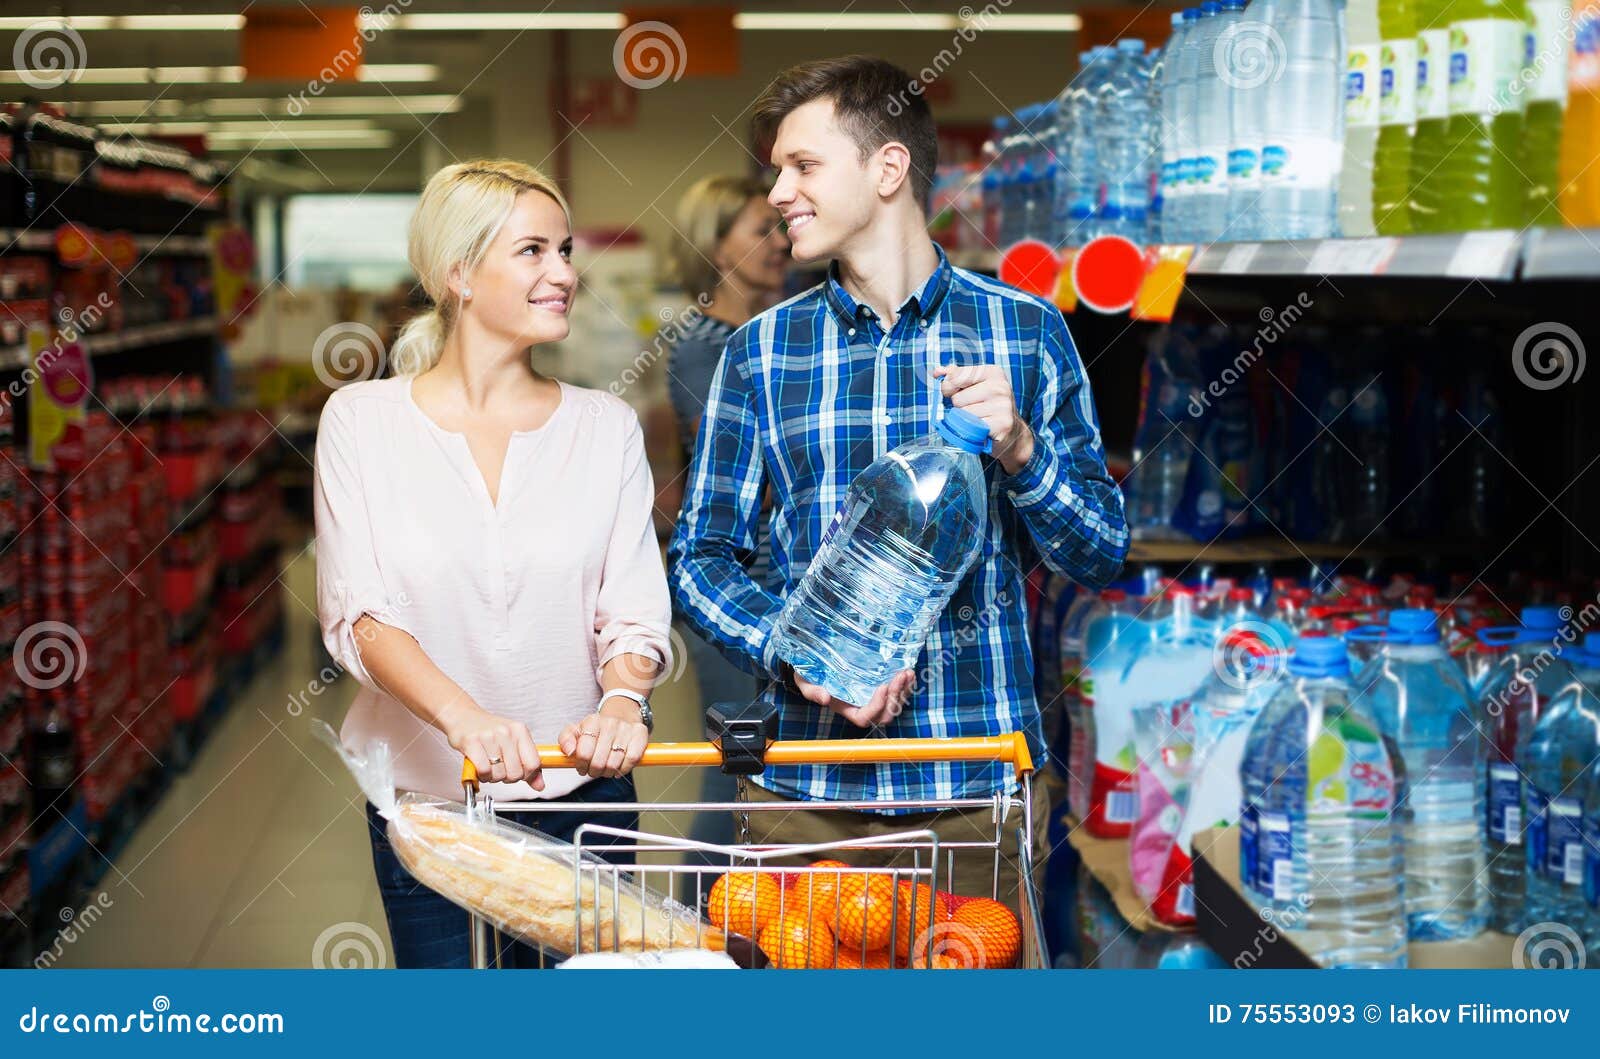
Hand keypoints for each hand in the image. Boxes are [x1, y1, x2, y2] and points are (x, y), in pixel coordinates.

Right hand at [443, 705, 543, 789]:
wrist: (463, 716)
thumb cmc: (488, 730)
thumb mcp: (513, 742)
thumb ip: (527, 764)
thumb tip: (539, 785)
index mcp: (520, 730)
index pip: (534, 763)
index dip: (526, 775)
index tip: (519, 773)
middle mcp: (506, 731)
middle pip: (516, 772)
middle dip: (507, 778)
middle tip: (500, 769)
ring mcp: (489, 736)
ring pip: (499, 774)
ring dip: (492, 777)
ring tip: (488, 766)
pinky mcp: (471, 742)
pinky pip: (483, 770)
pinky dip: (481, 775)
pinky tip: (479, 768)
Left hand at [558, 702, 649, 777]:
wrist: (621, 715)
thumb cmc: (597, 729)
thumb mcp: (576, 730)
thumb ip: (565, 740)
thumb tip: (569, 752)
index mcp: (592, 721)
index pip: (584, 753)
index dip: (581, 765)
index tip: (582, 767)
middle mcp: (610, 723)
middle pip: (599, 762)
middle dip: (594, 771)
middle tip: (594, 770)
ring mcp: (626, 728)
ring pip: (615, 764)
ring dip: (608, 772)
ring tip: (606, 768)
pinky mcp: (640, 734)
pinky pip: (632, 759)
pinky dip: (624, 768)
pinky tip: (619, 767)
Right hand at [792, 669, 915, 728]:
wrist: (814, 665)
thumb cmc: (809, 676)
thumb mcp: (805, 682)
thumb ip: (812, 691)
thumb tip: (824, 698)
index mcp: (846, 709)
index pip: (865, 718)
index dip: (877, 706)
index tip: (882, 686)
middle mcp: (862, 707)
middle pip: (885, 715)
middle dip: (895, 697)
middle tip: (900, 676)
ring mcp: (873, 699)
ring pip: (894, 706)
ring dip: (904, 691)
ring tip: (908, 673)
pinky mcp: (880, 688)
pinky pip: (897, 694)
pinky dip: (906, 685)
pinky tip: (908, 672)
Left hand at [933, 363, 1033, 473]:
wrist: (1012, 431)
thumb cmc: (988, 406)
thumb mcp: (974, 385)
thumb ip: (955, 376)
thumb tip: (938, 372)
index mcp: (993, 372)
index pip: (955, 376)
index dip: (948, 388)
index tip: (956, 392)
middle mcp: (1000, 386)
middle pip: (957, 399)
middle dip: (960, 407)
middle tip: (975, 409)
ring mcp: (1003, 405)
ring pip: (963, 414)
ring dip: (967, 420)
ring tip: (980, 419)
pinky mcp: (1002, 424)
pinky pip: (972, 427)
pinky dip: (974, 431)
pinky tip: (984, 428)